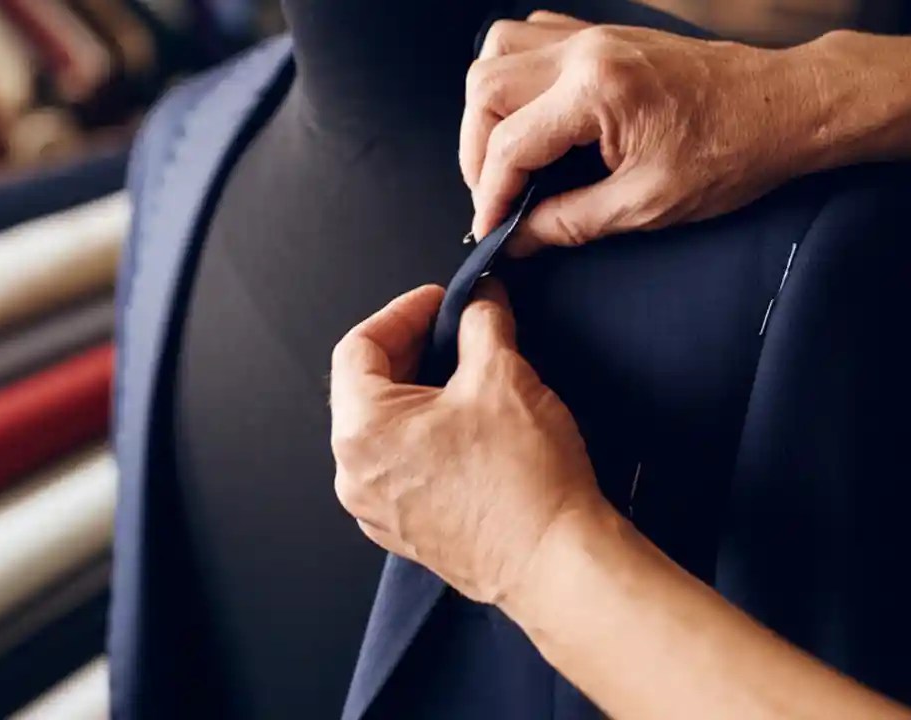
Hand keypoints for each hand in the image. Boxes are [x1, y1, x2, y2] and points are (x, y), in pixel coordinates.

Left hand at [329, 281, 603, 603]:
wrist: (554, 561)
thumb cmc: (523, 482)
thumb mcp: (503, 375)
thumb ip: (483, 323)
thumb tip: (480, 302)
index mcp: (362, 432)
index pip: (357, 348)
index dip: (402, 313)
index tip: (440, 302)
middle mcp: (356, 476)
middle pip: (367, 389)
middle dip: (413, 351)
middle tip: (458, 330)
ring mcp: (379, 510)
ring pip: (387, 431)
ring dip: (422, 394)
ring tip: (470, 376)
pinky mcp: (409, 531)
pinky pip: (405, 468)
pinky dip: (429, 436)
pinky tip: (474, 426)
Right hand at [461, 12, 827, 254]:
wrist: (784, 107)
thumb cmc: (732, 151)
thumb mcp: (647, 205)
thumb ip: (570, 222)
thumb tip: (519, 238)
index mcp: (596, 90)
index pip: (508, 144)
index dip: (489, 195)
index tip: (490, 229)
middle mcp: (586, 51)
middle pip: (486, 89)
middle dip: (477, 151)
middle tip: (495, 197)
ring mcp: (592, 34)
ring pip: (498, 52)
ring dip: (488, 108)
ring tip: (505, 156)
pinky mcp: (604, 34)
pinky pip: (532, 36)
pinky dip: (516, 75)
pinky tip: (531, 115)